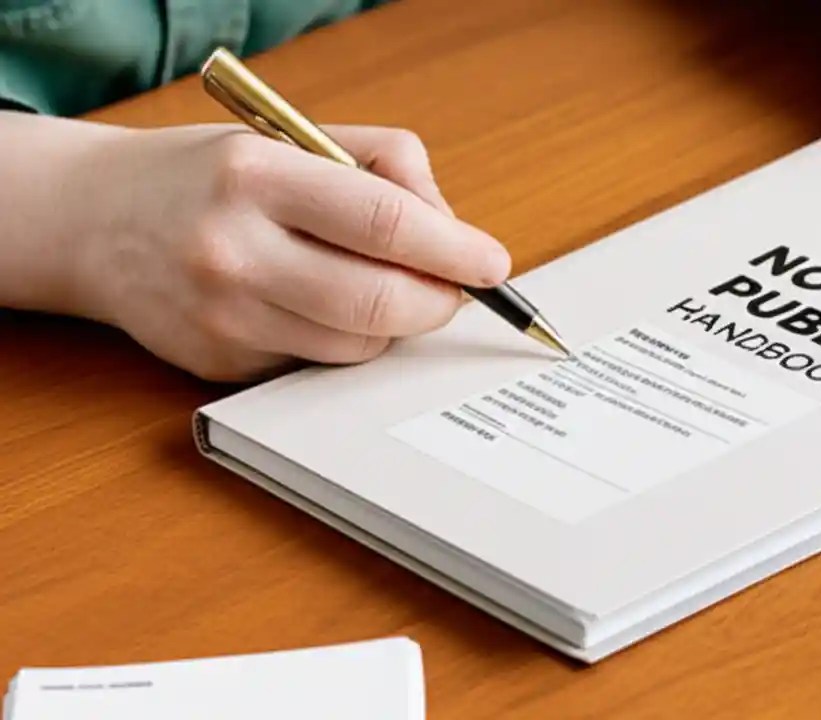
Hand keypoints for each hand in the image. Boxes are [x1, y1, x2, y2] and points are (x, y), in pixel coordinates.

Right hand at [66, 123, 509, 380]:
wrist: (93, 220)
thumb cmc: (213, 175)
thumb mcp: (293, 137)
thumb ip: (387, 167)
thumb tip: (454, 234)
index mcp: (256, 176)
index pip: (383, 222)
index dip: (452, 251)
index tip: (492, 264)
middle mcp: (231, 249)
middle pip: (378, 303)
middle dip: (438, 302)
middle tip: (457, 290)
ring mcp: (222, 317)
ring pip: (357, 347)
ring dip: (394, 326)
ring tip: (382, 287)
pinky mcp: (219, 365)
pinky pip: (318, 365)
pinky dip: (344, 343)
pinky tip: (319, 306)